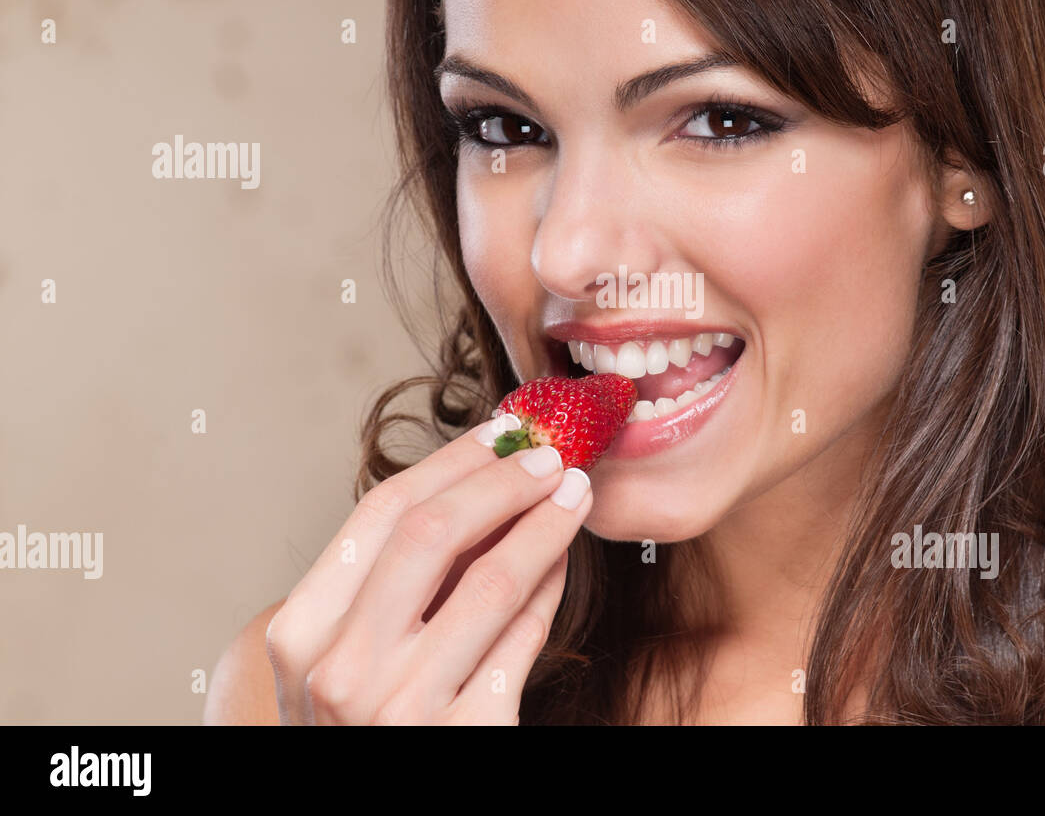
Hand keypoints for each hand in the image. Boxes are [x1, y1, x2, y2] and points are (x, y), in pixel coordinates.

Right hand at [265, 415, 590, 723]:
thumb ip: (395, 580)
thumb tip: (478, 482)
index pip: (382, 514)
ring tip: (576, 493)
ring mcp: (403, 708)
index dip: (450, 462)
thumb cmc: (364, 727)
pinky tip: (565, 562)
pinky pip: (524, 640)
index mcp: (302, 634)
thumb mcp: (346, 655)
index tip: (500, 432)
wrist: (368, 813)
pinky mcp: (466, 736)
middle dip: (502, 479)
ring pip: (493, 580)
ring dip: (544, 523)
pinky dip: (551, 589)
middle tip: (549, 453)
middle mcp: (342, 670)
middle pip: (432, 532)